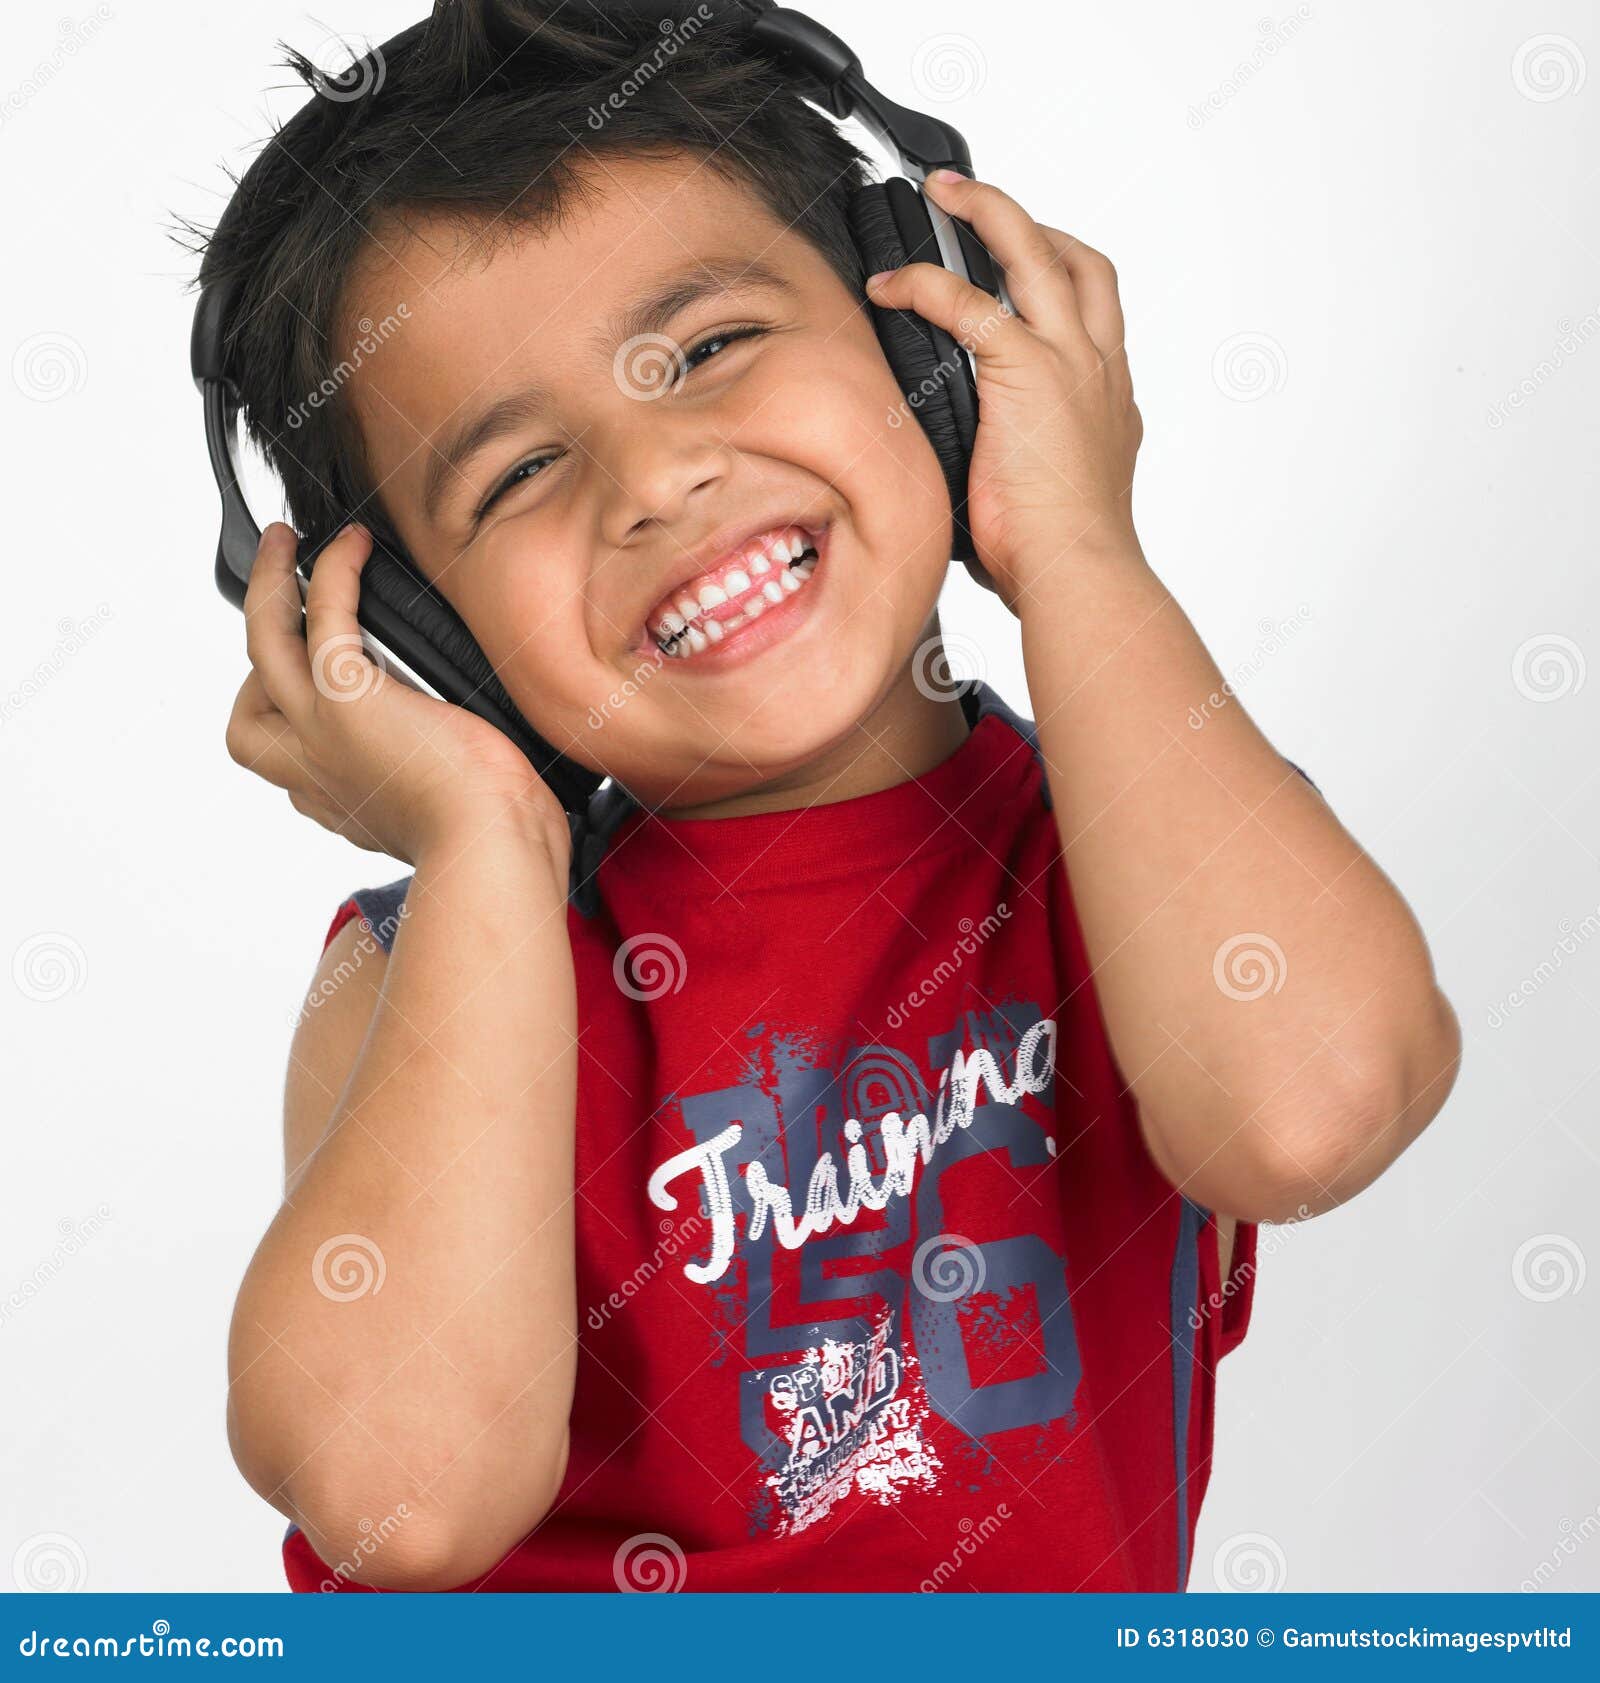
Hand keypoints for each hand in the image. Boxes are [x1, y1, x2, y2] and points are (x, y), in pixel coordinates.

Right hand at [224, 522, 569, 867]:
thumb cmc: (496, 841)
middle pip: (250, 713)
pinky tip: (351, 546)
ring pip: (265, 647)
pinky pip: (322, 618)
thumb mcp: (450, 812)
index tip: (320, 692)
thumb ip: (438, 783)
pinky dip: (331, 573)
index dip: (292, 724)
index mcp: (340, 804)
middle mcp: (317, 773)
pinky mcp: (348, 703)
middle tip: (284, 606)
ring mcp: (323, 736)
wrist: (495, 852)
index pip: (289, 763)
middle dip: (261, 657)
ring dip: (268, 588)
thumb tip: (471, 760)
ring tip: (283, 544)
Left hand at [865, 171, 1142, 610]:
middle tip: (974, 202)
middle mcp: (1098, 368)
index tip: (1020, 266)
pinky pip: (969, 303)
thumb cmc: (1057, 559)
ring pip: (1035, 251)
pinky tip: (890, 285)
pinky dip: (925, 284)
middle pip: (1079, 260)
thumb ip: (1021, 467)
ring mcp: (1070, 362)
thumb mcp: (1046, 499)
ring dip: (986, 210)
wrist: (1077, 574)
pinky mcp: (1028, 370)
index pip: (1093, 313)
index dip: (1059, 276)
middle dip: (1027, 220)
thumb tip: (972, 478)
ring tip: (941, 192)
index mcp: (1107, 399)